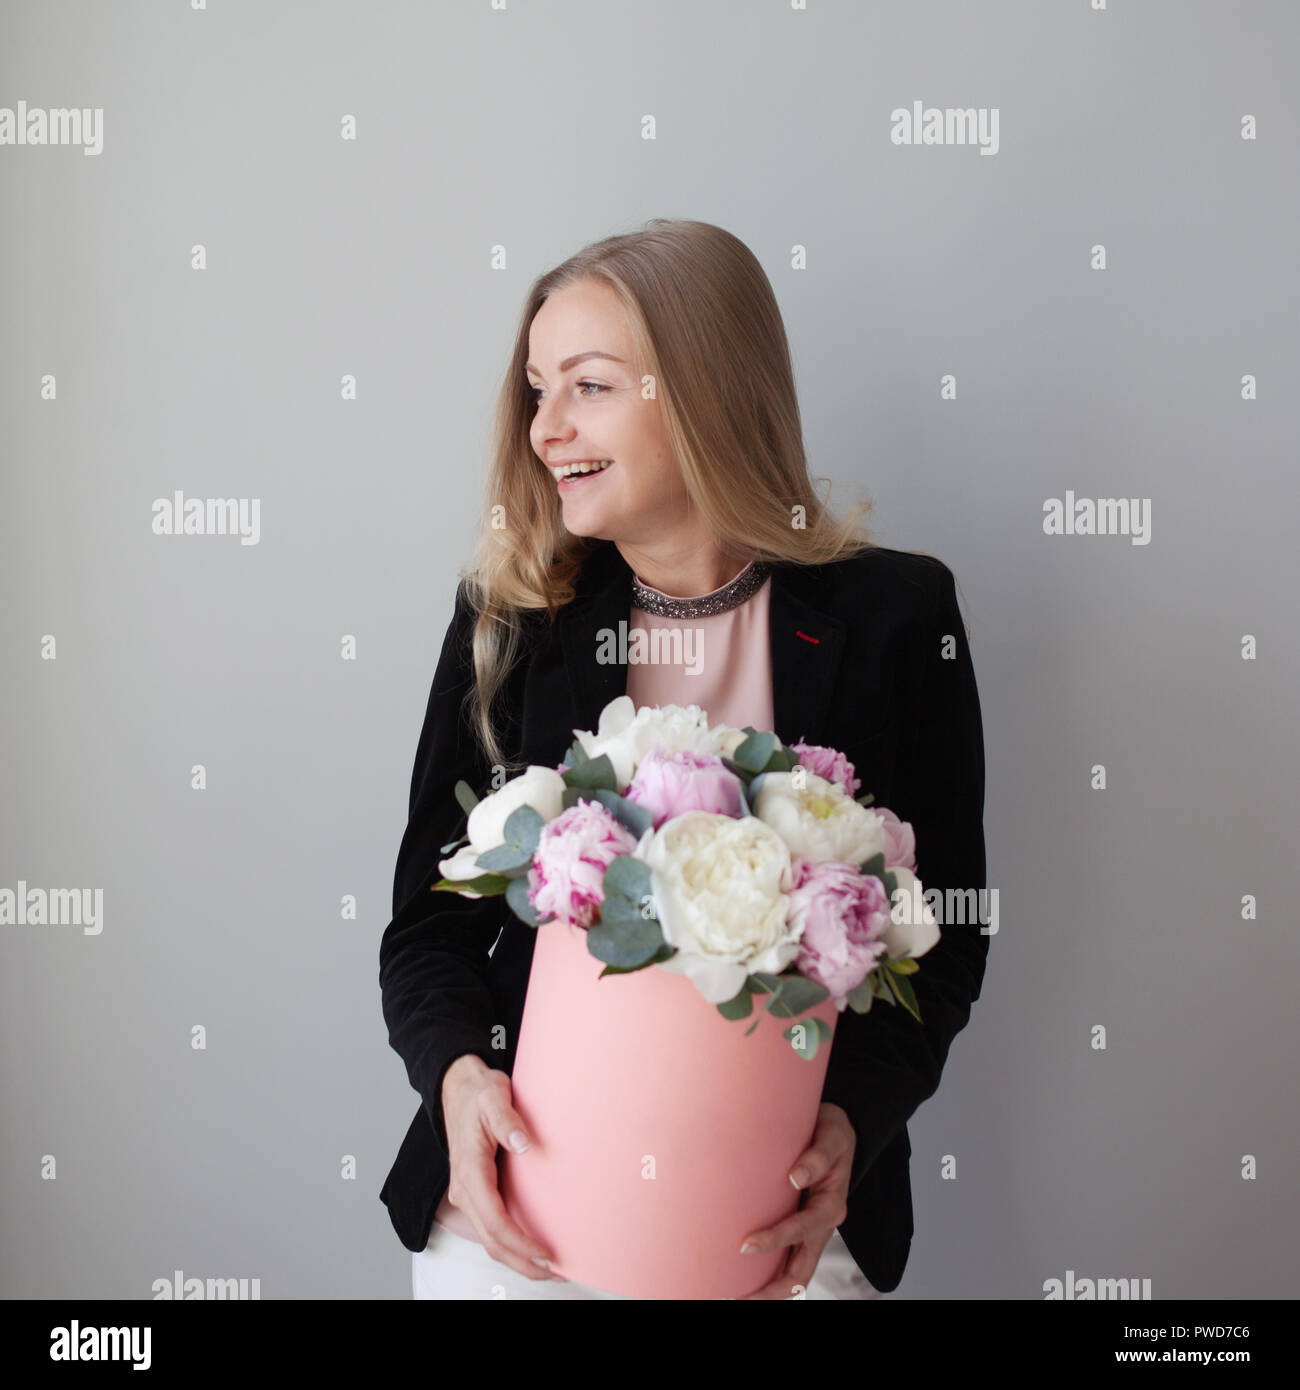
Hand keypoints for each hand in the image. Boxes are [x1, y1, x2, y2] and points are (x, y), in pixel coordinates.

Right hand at [440, 1054, 565, 1281]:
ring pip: (489, 1239)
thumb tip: (523, 1143)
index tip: (547, 1253)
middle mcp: (464, 1188)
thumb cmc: (478, 1092)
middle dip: (522, 1262)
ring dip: (516, 1258)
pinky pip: (489, 1226)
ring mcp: (467, 1193)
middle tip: (558, 1273)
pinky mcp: (474, 1191)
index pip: (495, 1221)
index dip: (520, 1243)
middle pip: (491, 1241)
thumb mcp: (494, 1096)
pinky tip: (530, 1245)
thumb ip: (506, 1120)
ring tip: (549, 1268)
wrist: (457, 1086)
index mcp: (470, 1171)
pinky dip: (509, 1244)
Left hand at [735, 1102, 855, 1299]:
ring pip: (792, 1273)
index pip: (801, 1232)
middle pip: (799, 1274)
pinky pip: (786, 1258)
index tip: (744, 1245)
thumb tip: (795, 1177)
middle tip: (733, 1297)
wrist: (836, 1129)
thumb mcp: (833, 1135)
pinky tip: (741, 1274)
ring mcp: (811, 1230)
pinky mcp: (800, 1225)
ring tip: (731, 1294)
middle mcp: (821, 1225)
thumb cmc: (832, 1131)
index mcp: (830, 1206)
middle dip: (769, 1291)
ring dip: (766, 1289)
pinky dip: (767, 1271)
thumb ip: (818, 1155)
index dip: (774, 1241)